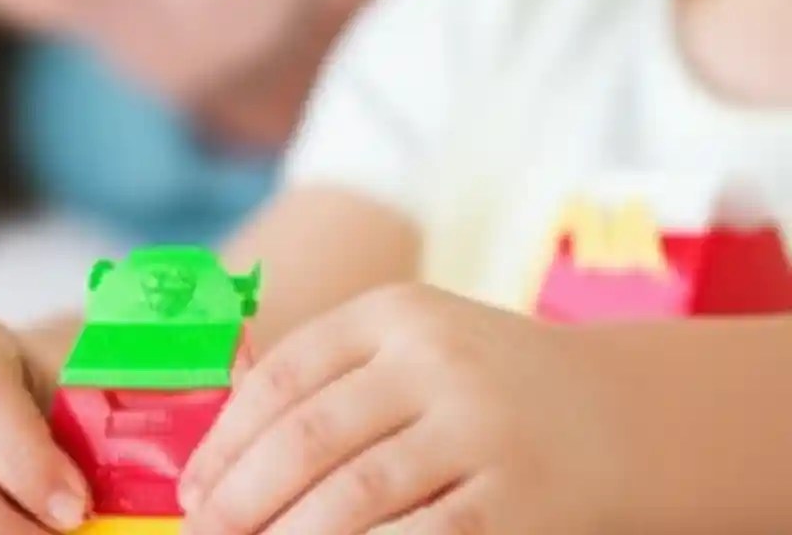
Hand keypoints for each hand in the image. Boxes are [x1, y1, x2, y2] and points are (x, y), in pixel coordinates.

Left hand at [179, 285, 635, 533]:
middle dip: (239, 497)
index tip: (192, 488)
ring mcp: (479, 428)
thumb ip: (330, 376)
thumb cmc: (486, 382)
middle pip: (307, 436)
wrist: (621, 412)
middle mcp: (435, 361)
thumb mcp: (414, 345)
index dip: (224, 440)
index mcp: (396, 314)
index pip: (283, 376)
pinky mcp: (515, 499)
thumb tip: (224, 450)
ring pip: (352, 495)